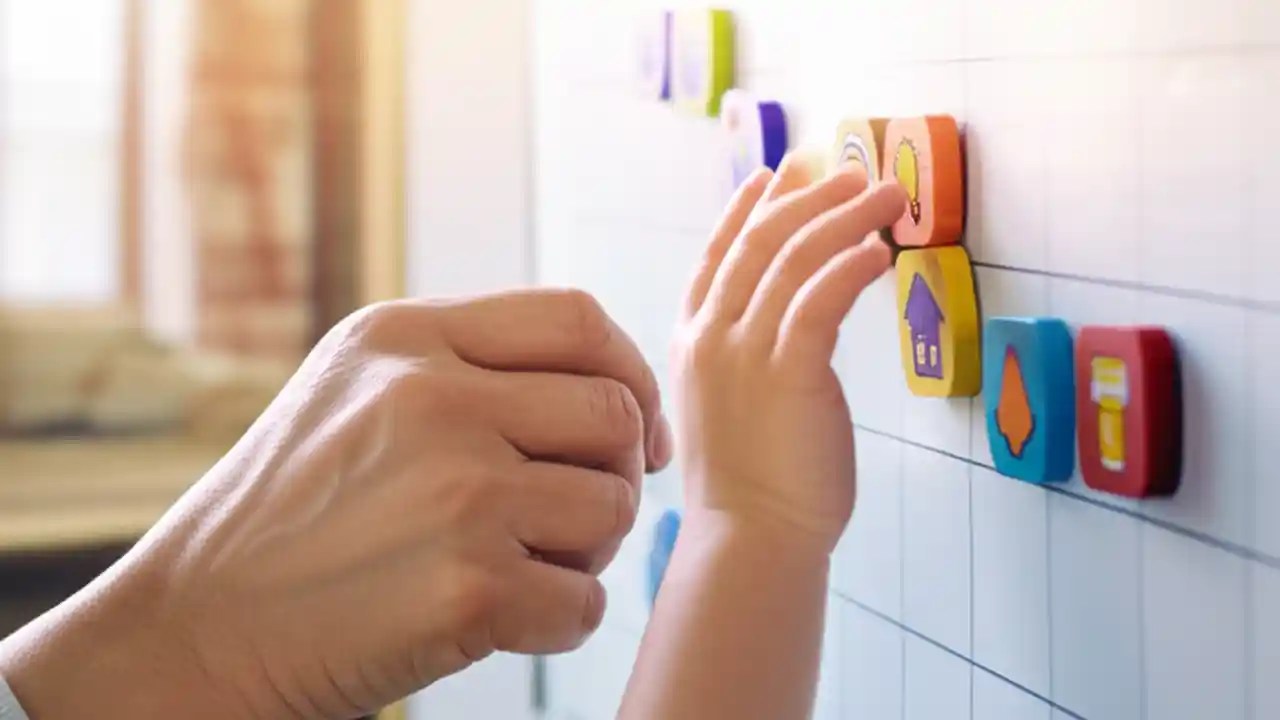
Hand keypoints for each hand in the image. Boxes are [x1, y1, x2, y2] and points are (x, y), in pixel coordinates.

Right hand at [0, 290, 671, 718]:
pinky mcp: (470, 588)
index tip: (636, 432)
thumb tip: (610, 388)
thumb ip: (466, 365)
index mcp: (405, 337)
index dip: (630, 373)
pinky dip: (558, 622)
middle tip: (571, 517)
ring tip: (519, 567)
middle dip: (613, 472)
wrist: (193, 633)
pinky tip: (498, 621)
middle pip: (611, 415)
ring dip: (585, 552)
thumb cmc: (287, 517)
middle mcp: (433, 400)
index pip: (576, 318)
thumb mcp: (352, 391)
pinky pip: (585, 604)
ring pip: (610, 508)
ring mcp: (455, 492)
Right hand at [673, 156, 905, 553]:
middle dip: (808, 197)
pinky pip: (821, 297)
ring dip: (844, 217)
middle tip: (851, 172)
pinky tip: (879, 251)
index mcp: (690, 345)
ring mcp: (743, 352)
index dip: (744, 210)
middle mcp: (710, 337)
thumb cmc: (749, 491)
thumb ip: (747, 366)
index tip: (773, 173)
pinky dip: (852, 265)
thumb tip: (790, 335)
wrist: (749, 540)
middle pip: (758, 242)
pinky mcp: (788, 371)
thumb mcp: (730, 412)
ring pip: (794, 258)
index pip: (714, 257)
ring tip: (885, 196)